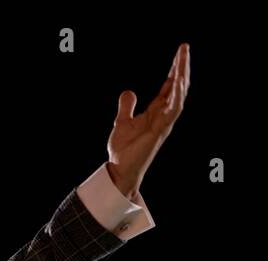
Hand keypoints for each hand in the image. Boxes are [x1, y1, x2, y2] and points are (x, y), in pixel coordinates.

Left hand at [106, 42, 189, 200]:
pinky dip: (176, 96)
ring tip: (183, 59)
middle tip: (184, 48)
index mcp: (156, 111)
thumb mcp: (122, 122)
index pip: (169, 86)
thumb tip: (128, 91)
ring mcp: (164, 122)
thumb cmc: (124, 150)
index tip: (179, 52)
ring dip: (181, 76)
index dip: (174, 69)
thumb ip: (127, 107)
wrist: (120, 169)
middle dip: (181, 67)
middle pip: (177, 86)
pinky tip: (178, 82)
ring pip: (179, 95)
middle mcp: (164, 115)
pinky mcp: (160, 130)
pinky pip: (173, 110)